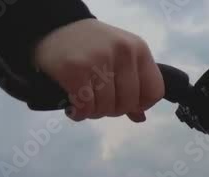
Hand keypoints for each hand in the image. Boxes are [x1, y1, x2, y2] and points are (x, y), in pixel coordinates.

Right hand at [34, 20, 164, 122]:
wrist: (54, 26)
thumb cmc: (91, 46)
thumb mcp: (120, 56)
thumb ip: (134, 85)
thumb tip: (140, 118)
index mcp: (139, 49)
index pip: (154, 92)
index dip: (141, 104)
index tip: (126, 103)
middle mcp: (122, 52)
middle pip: (129, 103)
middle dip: (114, 109)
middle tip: (100, 102)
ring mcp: (99, 60)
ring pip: (107, 108)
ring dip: (95, 112)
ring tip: (86, 102)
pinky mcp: (75, 69)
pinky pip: (86, 107)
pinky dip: (80, 113)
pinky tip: (74, 107)